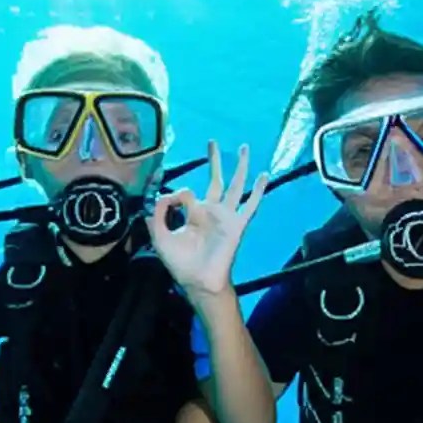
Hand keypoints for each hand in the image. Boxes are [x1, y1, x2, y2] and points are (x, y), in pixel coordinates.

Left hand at [147, 141, 268, 300]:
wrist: (198, 280)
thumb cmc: (181, 262)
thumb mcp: (160, 237)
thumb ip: (158, 216)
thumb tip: (162, 196)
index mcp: (194, 214)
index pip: (185, 192)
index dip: (173, 195)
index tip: (167, 204)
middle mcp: (211, 211)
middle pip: (215, 179)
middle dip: (214, 161)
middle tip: (213, 142)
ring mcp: (226, 216)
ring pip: (235, 186)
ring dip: (240, 167)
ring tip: (244, 148)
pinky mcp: (237, 224)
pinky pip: (250, 205)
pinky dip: (258, 190)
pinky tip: (264, 175)